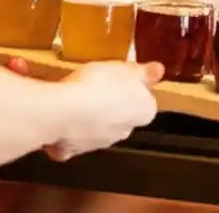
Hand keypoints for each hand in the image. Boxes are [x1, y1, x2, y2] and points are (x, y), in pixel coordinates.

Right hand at [44, 60, 162, 161]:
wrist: (65, 111)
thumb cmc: (99, 85)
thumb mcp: (124, 68)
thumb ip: (143, 72)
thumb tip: (159, 70)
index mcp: (143, 112)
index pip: (145, 101)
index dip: (132, 88)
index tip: (119, 78)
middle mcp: (125, 132)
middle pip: (122, 117)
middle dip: (111, 105)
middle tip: (95, 85)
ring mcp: (99, 144)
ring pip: (97, 129)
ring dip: (89, 118)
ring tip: (74, 97)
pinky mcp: (72, 151)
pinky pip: (71, 141)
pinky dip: (66, 133)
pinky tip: (58, 117)